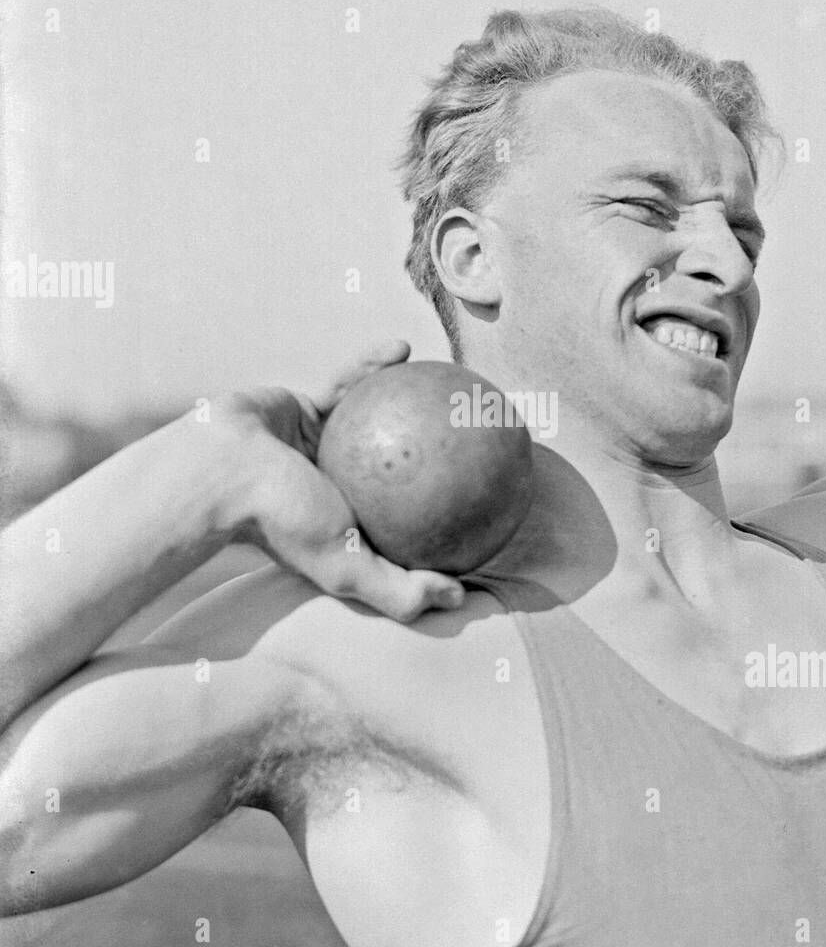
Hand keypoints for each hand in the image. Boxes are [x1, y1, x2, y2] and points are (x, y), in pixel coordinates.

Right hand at [218, 339, 465, 621]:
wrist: (216, 473)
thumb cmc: (279, 522)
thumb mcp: (347, 565)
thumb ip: (400, 589)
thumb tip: (461, 598)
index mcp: (353, 526)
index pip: (412, 523)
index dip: (448, 513)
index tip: (489, 496)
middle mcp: (342, 488)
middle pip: (403, 469)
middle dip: (441, 451)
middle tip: (479, 429)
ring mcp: (324, 447)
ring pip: (380, 418)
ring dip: (413, 398)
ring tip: (451, 379)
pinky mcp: (305, 409)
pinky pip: (349, 381)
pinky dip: (373, 364)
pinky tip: (406, 348)